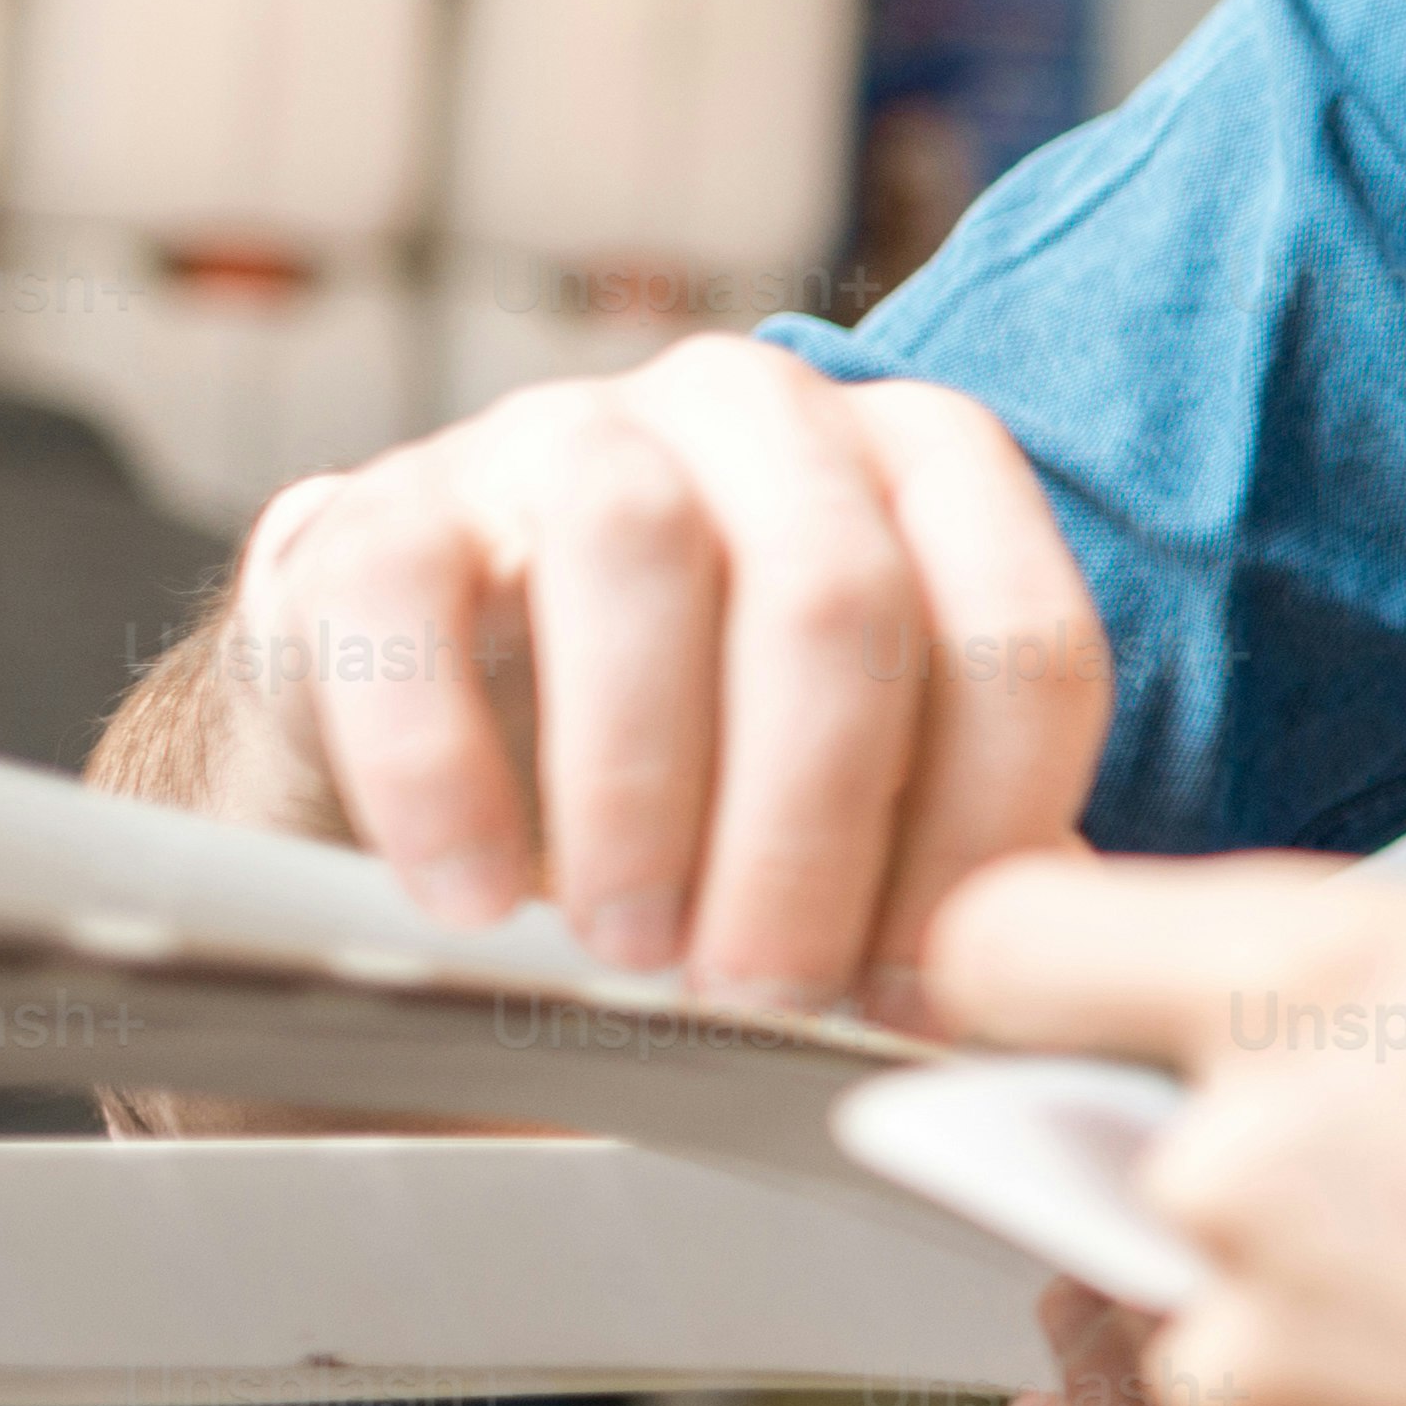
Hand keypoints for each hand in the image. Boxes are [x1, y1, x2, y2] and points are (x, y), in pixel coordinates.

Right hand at [180, 341, 1107, 1012]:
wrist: (444, 712)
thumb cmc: (702, 760)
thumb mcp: (862, 790)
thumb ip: (955, 855)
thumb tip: (1019, 983)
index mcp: (928, 471)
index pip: (1019, 640)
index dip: (984, 835)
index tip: (920, 988)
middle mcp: (765, 416)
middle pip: (834, 601)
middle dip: (809, 828)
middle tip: (763, 989)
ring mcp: (569, 432)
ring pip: (634, 555)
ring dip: (641, 788)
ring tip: (631, 950)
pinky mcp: (386, 500)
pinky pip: (410, 604)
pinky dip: (440, 770)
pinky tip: (473, 897)